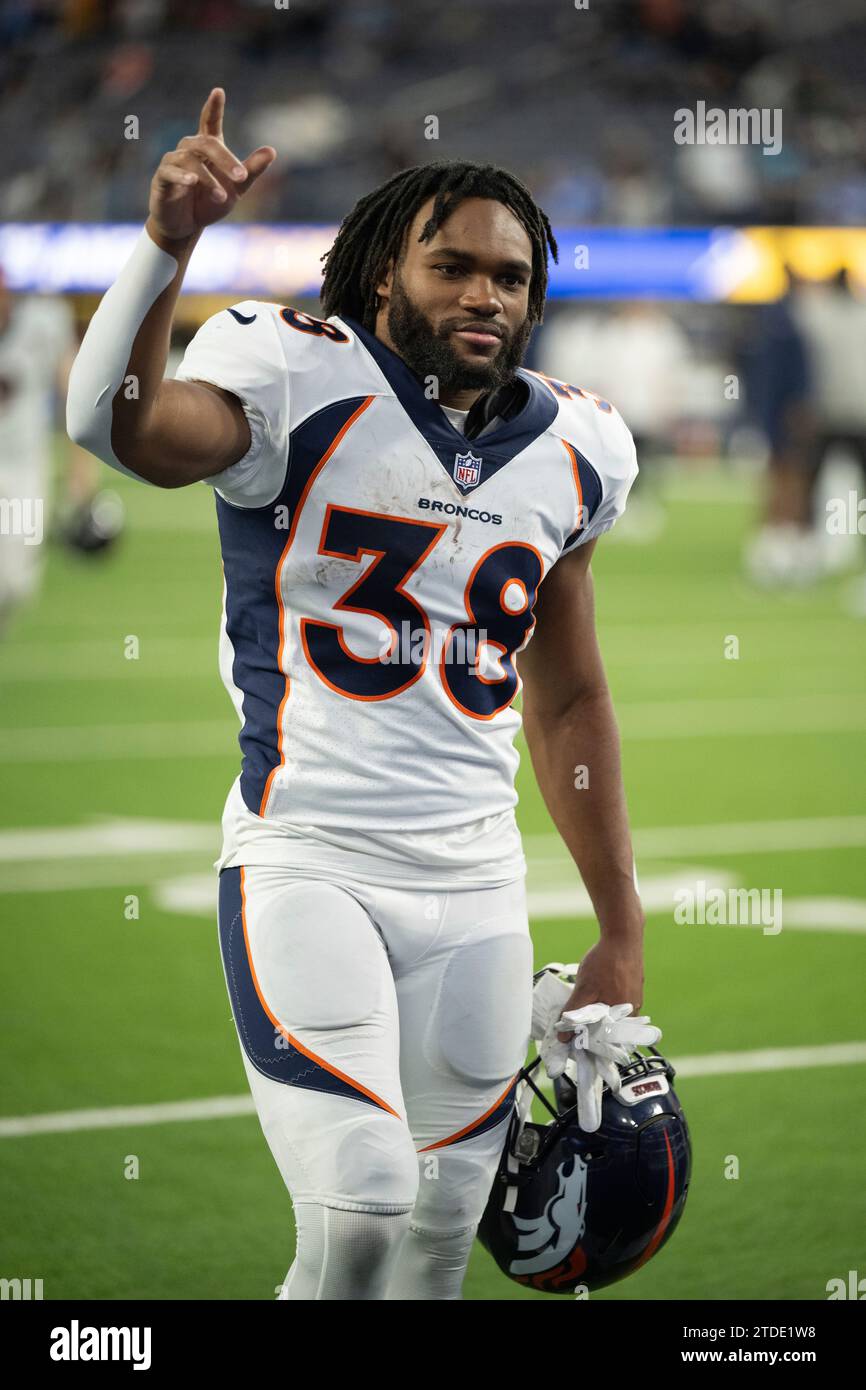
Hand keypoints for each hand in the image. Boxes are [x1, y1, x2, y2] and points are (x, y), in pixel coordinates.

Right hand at [148, 87, 275, 245]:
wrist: (186, 227)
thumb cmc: (209, 203)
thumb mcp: (236, 189)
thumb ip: (251, 171)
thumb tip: (272, 150)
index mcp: (208, 149)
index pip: (210, 122)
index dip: (213, 107)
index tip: (219, 91)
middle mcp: (189, 149)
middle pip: (207, 143)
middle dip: (226, 160)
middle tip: (241, 177)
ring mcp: (173, 161)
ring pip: (191, 160)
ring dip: (209, 179)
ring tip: (222, 197)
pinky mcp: (162, 177)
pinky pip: (171, 171)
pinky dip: (182, 175)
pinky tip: (192, 181)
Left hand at [556, 933, 643, 1040]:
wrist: (622, 936)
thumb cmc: (605, 963)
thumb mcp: (584, 990)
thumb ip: (573, 1013)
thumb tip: (563, 1037)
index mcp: (624, 1017)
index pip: (607, 1041)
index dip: (589, 1043)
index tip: (575, 1042)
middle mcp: (634, 1010)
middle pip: (610, 1027)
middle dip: (592, 1027)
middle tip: (575, 1023)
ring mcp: (635, 996)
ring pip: (613, 1012)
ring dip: (599, 1012)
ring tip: (584, 1004)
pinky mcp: (634, 984)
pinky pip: (618, 999)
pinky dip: (606, 999)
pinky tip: (597, 989)